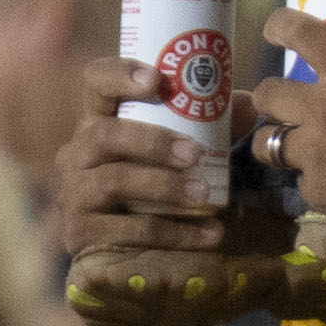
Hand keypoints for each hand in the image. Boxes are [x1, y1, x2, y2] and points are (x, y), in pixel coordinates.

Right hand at [55, 57, 233, 262]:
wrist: (114, 251)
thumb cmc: (147, 181)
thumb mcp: (166, 148)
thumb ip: (206, 122)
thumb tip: (250, 106)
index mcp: (97, 120)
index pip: (95, 82)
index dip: (119, 74)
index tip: (156, 79)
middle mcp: (77, 152)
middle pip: (104, 134)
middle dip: (152, 141)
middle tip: (194, 153)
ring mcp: (74, 192)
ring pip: (114, 181)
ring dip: (164, 186)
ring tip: (204, 195)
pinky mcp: (80, 232)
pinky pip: (129, 229)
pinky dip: (174, 232)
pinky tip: (209, 235)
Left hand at [252, 9, 325, 267]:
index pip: (303, 34)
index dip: (280, 26)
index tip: (276, 31)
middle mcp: (325, 111)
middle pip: (267, 93)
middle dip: (272, 97)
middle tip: (287, 104)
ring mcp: (316, 155)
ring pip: (266, 143)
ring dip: (278, 142)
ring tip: (296, 147)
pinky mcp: (318, 192)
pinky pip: (302, 182)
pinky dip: (316, 182)